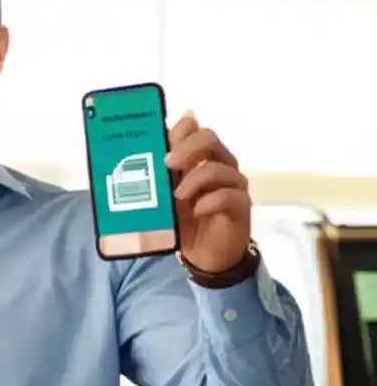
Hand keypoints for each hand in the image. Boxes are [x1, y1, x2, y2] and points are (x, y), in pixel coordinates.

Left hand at [165, 112, 251, 272]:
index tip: (161, 143)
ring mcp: (232, 183)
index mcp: (200, 158)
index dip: (180, 132)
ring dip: (195, 179)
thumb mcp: (164, 196)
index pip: (194, 131)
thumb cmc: (183, 220)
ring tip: (177, 197)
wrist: (203, 254)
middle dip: (186, 148)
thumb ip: (157, 173)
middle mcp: (219, 164)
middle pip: (209, 139)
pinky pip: (230, 195)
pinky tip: (196, 211)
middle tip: (167, 164)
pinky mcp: (241, 205)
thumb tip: (145, 149)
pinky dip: (210, 201)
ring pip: (219, 168)